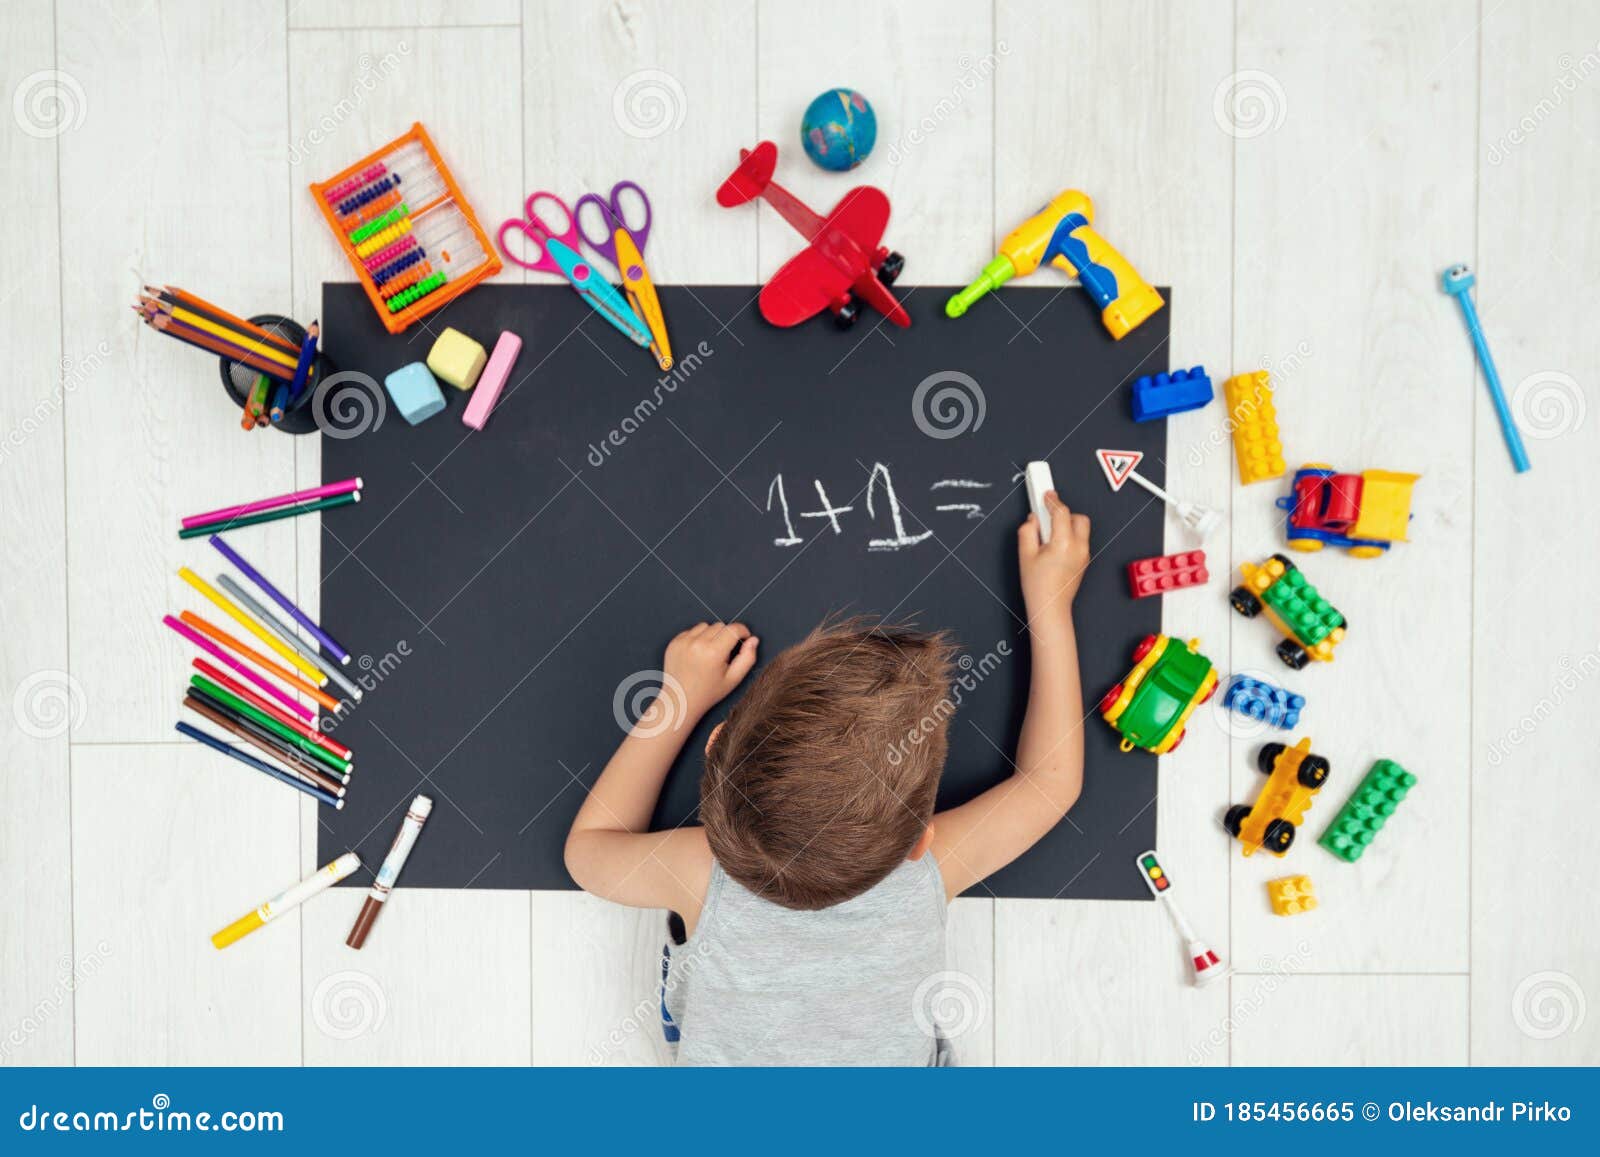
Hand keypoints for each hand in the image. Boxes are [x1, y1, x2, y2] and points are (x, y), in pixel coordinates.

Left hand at [661, 621, 759, 723]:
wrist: (680, 700)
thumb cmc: (708, 692)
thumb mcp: (733, 679)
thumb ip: (748, 658)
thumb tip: (753, 640)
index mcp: (714, 652)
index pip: (733, 629)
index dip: (743, 631)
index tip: (744, 637)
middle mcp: (697, 643)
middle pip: (720, 626)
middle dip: (726, 635)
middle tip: (723, 654)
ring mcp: (683, 642)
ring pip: (705, 626)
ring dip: (711, 635)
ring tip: (709, 653)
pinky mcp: (674, 642)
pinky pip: (691, 631)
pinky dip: (697, 638)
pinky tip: (697, 654)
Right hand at [1017, 491, 1089, 634]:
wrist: (1050, 607)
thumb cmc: (1038, 586)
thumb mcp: (1025, 555)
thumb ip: (1028, 532)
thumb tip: (1032, 520)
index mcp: (1063, 543)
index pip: (1061, 512)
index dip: (1052, 500)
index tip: (1045, 494)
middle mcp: (1078, 547)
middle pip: (1077, 517)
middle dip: (1063, 513)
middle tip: (1047, 517)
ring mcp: (1084, 554)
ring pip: (1080, 528)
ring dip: (1067, 525)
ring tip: (1049, 535)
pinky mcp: (1084, 560)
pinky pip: (1080, 539)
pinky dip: (1069, 536)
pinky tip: (1054, 546)